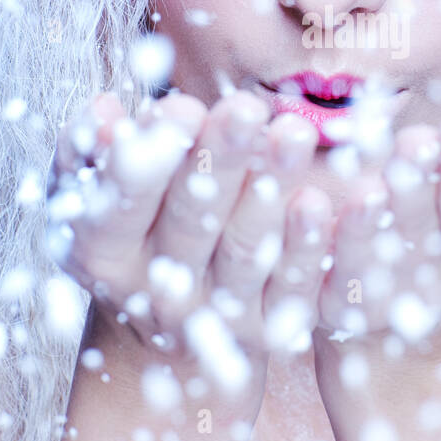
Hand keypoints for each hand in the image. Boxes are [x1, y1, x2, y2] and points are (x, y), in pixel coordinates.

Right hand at [46, 89, 332, 384]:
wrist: (171, 334)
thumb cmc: (134, 227)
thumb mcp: (95, 192)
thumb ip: (92, 149)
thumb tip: (104, 111)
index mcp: (105, 255)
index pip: (119, 209)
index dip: (148, 163)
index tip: (180, 107)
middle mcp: (160, 295)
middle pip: (191, 224)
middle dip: (219, 161)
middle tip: (246, 107)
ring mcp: (220, 319)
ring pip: (246, 253)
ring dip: (271, 190)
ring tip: (293, 133)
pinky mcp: (275, 330)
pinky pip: (303, 287)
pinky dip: (324, 243)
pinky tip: (348, 198)